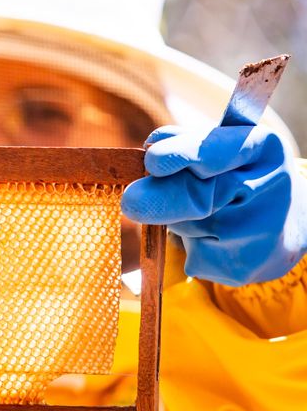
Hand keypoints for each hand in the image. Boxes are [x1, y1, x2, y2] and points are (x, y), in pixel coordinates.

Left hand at [121, 124, 306, 286]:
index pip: (220, 151)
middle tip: (130, 202)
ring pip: (187, 228)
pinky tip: (212, 239)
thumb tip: (152, 146)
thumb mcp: (220, 148)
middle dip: (159, 200)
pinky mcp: (241, 268)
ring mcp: (258, 233)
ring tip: (204, 213)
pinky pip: (192, 255)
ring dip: (176, 220)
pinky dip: (189, 245)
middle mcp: (267, 189)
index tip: (153, 161)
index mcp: (261, 149)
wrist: (280, 227)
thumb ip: (185, 142)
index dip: (184, 155)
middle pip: (198, 198)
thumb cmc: (236, 175)